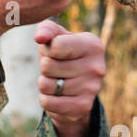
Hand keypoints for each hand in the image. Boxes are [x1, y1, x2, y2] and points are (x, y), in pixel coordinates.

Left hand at [34, 20, 104, 136]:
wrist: (77, 88)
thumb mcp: (56, 36)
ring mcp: (92, 89)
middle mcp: (97, 67)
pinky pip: (47, 102)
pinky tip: (58, 96)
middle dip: (45, 68)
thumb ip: (46, 29)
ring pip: (45, 85)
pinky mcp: (83, 107)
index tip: (57, 52)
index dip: (47, 49)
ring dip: (45, 84)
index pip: (55, 45)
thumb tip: (40, 37)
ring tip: (58, 82)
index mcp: (93, 45)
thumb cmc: (63, 55)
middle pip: (47, 66)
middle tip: (57, 70)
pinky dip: (46, 99)